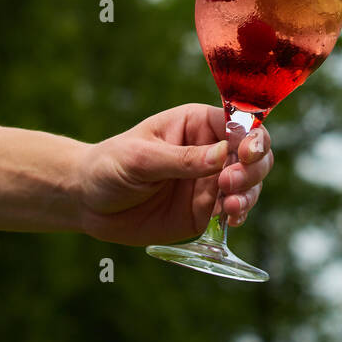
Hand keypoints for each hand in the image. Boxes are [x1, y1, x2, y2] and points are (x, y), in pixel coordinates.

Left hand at [74, 104, 272, 245]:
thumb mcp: (141, 158)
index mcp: (197, 124)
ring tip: (231, 205)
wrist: (87, 202)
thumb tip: (223, 154)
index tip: (246, 154)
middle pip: (254, 153)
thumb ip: (182, 159)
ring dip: (249, 193)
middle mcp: (211, 150)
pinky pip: (234, 210)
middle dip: (253, 168)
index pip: (238, 123)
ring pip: (250, 182)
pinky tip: (231, 219)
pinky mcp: (206, 210)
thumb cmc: (109, 166)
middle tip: (230, 183)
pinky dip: (239, 213)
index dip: (251, 137)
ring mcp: (210, 181)